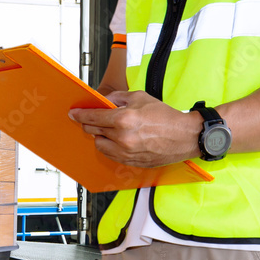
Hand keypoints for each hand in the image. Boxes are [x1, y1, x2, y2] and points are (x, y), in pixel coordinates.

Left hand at [69, 91, 201, 167]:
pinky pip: (110, 154)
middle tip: (94, 119)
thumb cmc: (166, 117)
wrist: (185, 136)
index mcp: (123, 119)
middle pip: (92, 130)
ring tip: (111, 129)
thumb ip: (118, 97)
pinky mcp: (129, 161)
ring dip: (100, 136)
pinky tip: (118, 139)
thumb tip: (105, 100)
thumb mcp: (140, 97)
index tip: (74, 113)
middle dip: (90, 123)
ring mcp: (125, 152)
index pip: (92, 117)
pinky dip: (109, 146)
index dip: (79, 114)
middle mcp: (122, 137)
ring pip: (99, 144)